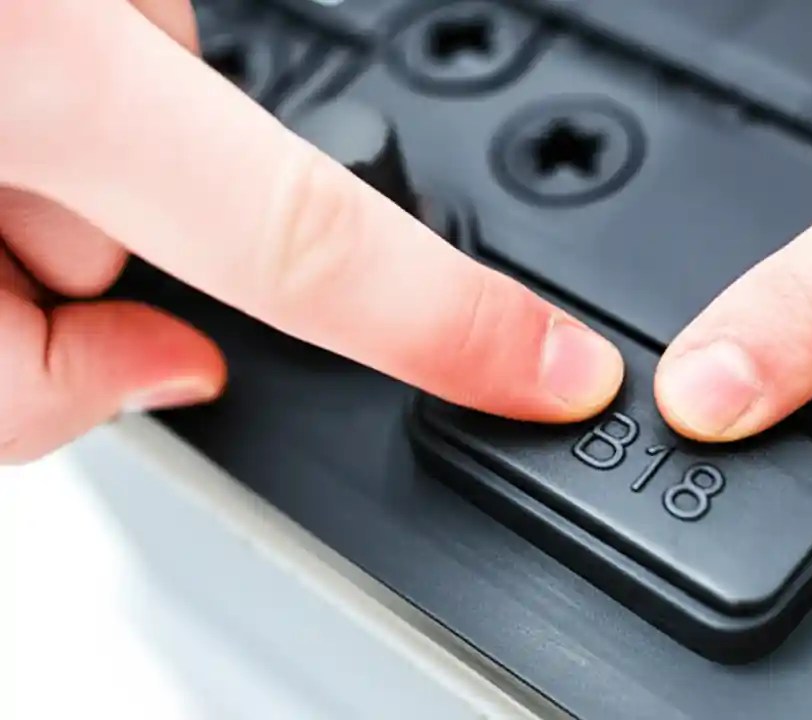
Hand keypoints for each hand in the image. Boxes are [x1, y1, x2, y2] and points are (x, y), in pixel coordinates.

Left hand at [0, 0, 622, 462]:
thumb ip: (35, 383)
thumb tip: (167, 367)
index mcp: (32, 57)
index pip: (299, 234)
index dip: (448, 319)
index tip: (558, 369)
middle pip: (201, 180)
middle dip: (122, 243)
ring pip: (140, 120)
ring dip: (62, 182)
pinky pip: (104, 43)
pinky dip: (48, 107)